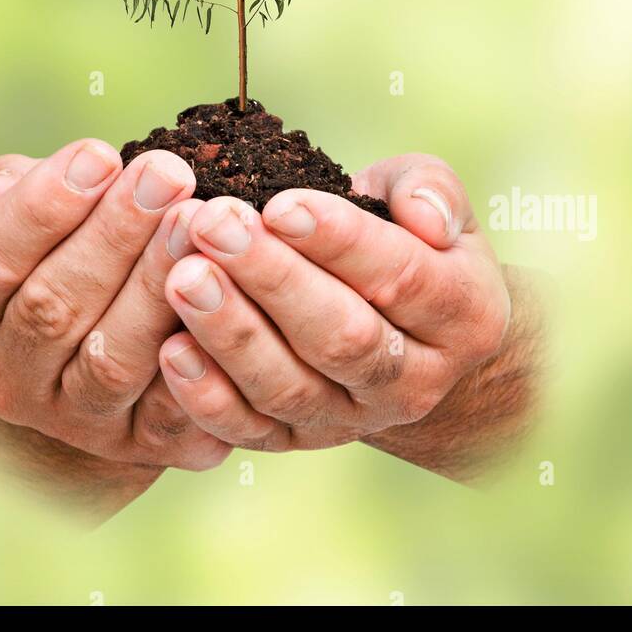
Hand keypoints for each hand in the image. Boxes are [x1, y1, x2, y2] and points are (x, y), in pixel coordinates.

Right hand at [0, 139, 230, 471]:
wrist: (86, 367)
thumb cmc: (60, 259)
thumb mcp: (25, 218)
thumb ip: (13, 192)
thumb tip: (6, 184)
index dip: (41, 207)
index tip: (100, 154)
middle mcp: (7, 378)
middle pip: (52, 307)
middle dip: (114, 234)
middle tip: (167, 173)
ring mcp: (71, 420)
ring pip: (110, 360)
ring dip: (155, 287)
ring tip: (196, 221)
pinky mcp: (138, 447)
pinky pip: (170, 412)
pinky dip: (198, 359)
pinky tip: (226, 299)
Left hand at [156, 154, 512, 454]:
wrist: (403, 329)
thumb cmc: (405, 238)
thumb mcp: (431, 200)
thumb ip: (432, 191)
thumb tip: (424, 218)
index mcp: (462, 314)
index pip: (400, 278)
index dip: (339, 241)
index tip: (279, 205)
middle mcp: (414, 380)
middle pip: (341, 337)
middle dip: (272, 279)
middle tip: (213, 225)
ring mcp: (353, 419)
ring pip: (290, 387)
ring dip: (231, 332)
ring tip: (181, 276)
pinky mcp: (297, 440)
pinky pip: (249, 429)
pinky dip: (207, 397)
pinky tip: (170, 349)